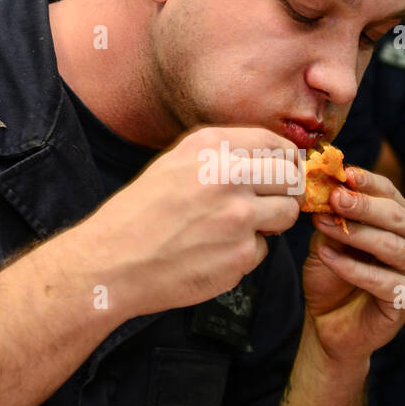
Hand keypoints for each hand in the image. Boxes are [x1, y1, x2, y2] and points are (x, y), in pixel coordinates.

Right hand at [81, 127, 300, 315]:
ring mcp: (238, 217)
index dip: (287, 162)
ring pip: (287, 215)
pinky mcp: (240, 254)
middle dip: (285, 194)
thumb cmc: (141, 213)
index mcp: (212, 147)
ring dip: (271, 224)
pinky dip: (244, 254)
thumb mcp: (178, 162)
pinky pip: (263, 250)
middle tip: (268, 205)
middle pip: (291, 179)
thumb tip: (274, 161)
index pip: (277, 145)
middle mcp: (229, 176)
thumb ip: (225, 157)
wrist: (113, 260)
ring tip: (236, 230)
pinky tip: (213, 253)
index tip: (284, 174)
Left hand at [301, 166, 404, 361]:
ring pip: (391, 245)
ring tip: (323, 223)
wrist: (329, 322)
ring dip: (355, 233)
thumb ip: (334, 216)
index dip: (368, 182)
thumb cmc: (332, 276)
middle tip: (334, 197)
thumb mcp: (329, 239)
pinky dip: (351, 267)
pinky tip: (326, 257)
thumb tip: (329, 188)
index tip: (343, 173)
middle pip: (395, 217)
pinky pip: (382, 279)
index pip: (391, 193)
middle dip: (363, 205)